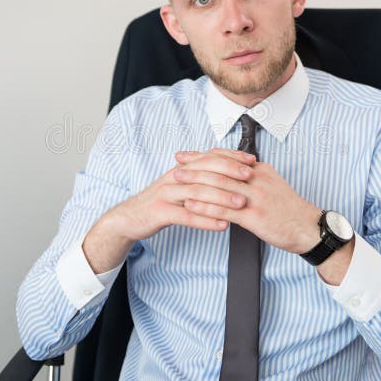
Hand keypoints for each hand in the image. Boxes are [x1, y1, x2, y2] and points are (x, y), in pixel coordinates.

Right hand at [83, 148, 255, 272]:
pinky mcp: (161, 212)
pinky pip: (186, 216)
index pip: (210, 156)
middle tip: (250, 177)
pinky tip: (222, 225)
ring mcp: (167, 194)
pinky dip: (206, 220)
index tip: (252, 160)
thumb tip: (227, 170)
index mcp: (182, 169)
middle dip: (230, 172)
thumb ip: (200, 177)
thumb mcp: (180, 185)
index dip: (231, 156)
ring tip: (241, 203)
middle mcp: (175, 177)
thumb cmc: (160, 202)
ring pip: (197, 192)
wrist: (129, 217)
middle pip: (205, 170)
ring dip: (221, 197)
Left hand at [173, 150, 319, 253]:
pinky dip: (204, 207)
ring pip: (219, 187)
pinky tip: (191, 206)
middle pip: (219, 168)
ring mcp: (255, 198)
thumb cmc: (289, 209)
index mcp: (259, 170)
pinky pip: (224, 210)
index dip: (203, 155)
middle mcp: (256, 180)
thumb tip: (232, 172)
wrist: (309, 228)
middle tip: (177, 165)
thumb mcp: (272, 184)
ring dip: (195, 184)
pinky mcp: (254, 217)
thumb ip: (252, 177)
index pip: (226, 157)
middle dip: (195, 166)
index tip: (187, 155)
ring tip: (177, 183)